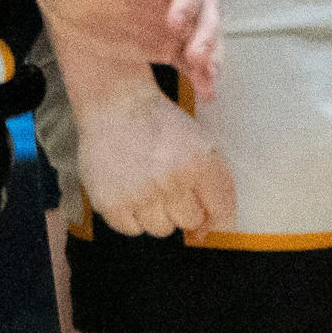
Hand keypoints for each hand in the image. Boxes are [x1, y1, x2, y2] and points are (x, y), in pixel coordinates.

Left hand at [35, 0, 221, 104]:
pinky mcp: (161, 44)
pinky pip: (188, 60)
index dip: (187, 0)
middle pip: (204, 8)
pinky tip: (205, 95)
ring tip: (208, 84)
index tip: (175, 24)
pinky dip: (200, 76)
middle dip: (206, 33)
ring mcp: (168, 20)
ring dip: (211, 57)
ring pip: (203, 35)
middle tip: (195, 58)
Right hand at [68, 84, 232, 239]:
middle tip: (169, 187)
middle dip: (183, 208)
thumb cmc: (158, 122)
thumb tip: (213, 226)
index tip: (210, 223)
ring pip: (161, 229)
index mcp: (200, 165)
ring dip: (156, 213)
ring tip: (146, 188)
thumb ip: (215, 182)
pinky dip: (129, 216)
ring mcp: (140, 194)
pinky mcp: (111, 202)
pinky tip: (128, 192)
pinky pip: (130, 229)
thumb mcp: (200, 142)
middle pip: (190, 222)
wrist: (115, 103)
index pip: (220, 211)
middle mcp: (171, 182)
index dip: (216, 220)